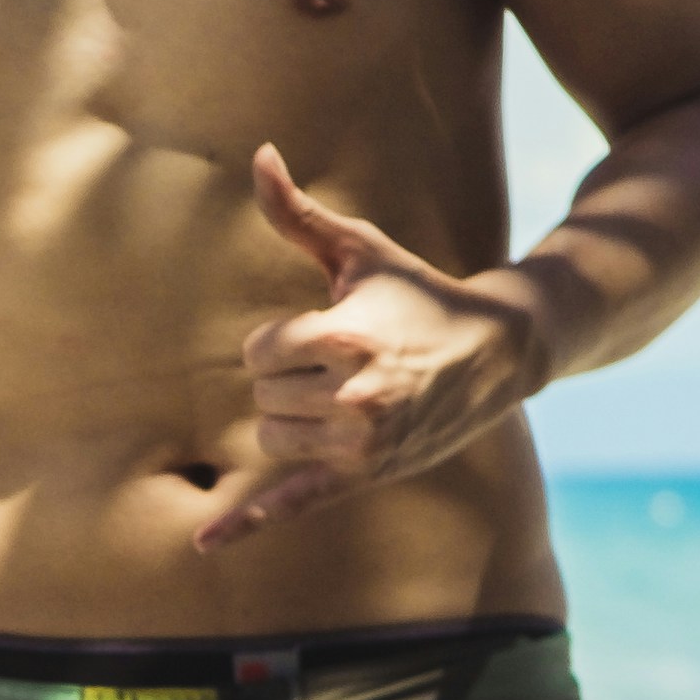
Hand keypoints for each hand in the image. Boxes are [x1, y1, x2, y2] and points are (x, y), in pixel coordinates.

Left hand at [192, 146, 545, 549]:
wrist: (496, 352)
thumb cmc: (417, 293)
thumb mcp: (359, 251)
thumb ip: (298, 213)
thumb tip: (257, 154)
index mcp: (343, 338)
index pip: (258, 353)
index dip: (279, 342)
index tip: (319, 334)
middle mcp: (352, 396)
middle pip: (262, 397)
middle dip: (288, 379)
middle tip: (341, 366)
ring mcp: (360, 442)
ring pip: (272, 439)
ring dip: (293, 420)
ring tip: (345, 397)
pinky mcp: (365, 475)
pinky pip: (292, 504)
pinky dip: (245, 525)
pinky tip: (202, 544)